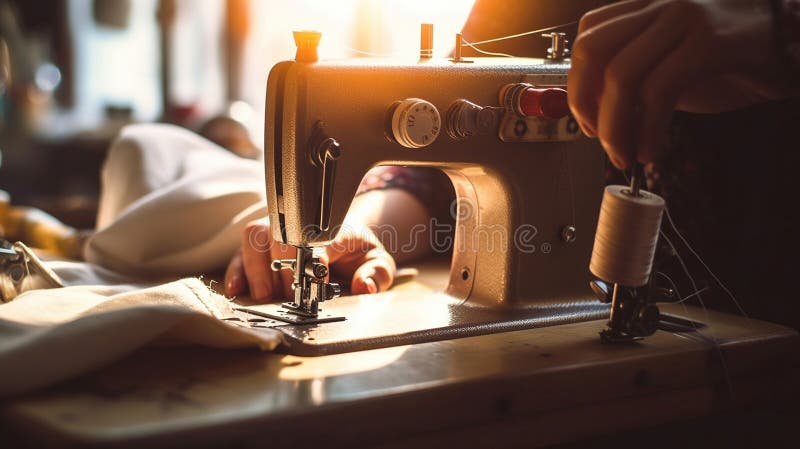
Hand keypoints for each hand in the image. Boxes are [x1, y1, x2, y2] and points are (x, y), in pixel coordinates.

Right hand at [224, 219, 395, 301]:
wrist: (344, 237)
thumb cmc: (358, 251)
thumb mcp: (378, 261)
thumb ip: (377, 273)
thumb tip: (365, 287)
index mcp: (331, 227)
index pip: (318, 239)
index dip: (314, 261)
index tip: (317, 283)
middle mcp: (298, 225)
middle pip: (279, 235)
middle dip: (282, 269)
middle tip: (289, 296)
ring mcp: (277, 232)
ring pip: (254, 237)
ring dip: (256, 268)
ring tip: (265, 295)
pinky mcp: (260, 245)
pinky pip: (240, 251)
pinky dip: (236, 270)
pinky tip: (237, 289)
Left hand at [568, 0, 793, 168]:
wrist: (796, 47)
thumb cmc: (734, 61)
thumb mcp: (673, 64)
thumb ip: (637, 79)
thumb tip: (600, 114)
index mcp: (647, 6)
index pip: (588, 35)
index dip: (577, 82)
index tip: (587, 119)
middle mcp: (661, 4)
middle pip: (593, 50)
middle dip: (583, 103)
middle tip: (597, 137)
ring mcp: (686, 18)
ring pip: (621, 74)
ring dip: (614, 126)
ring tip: (625, 154)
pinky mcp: (711, 43)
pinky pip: (659, 92)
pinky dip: (647, 131)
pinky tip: (652, 150)